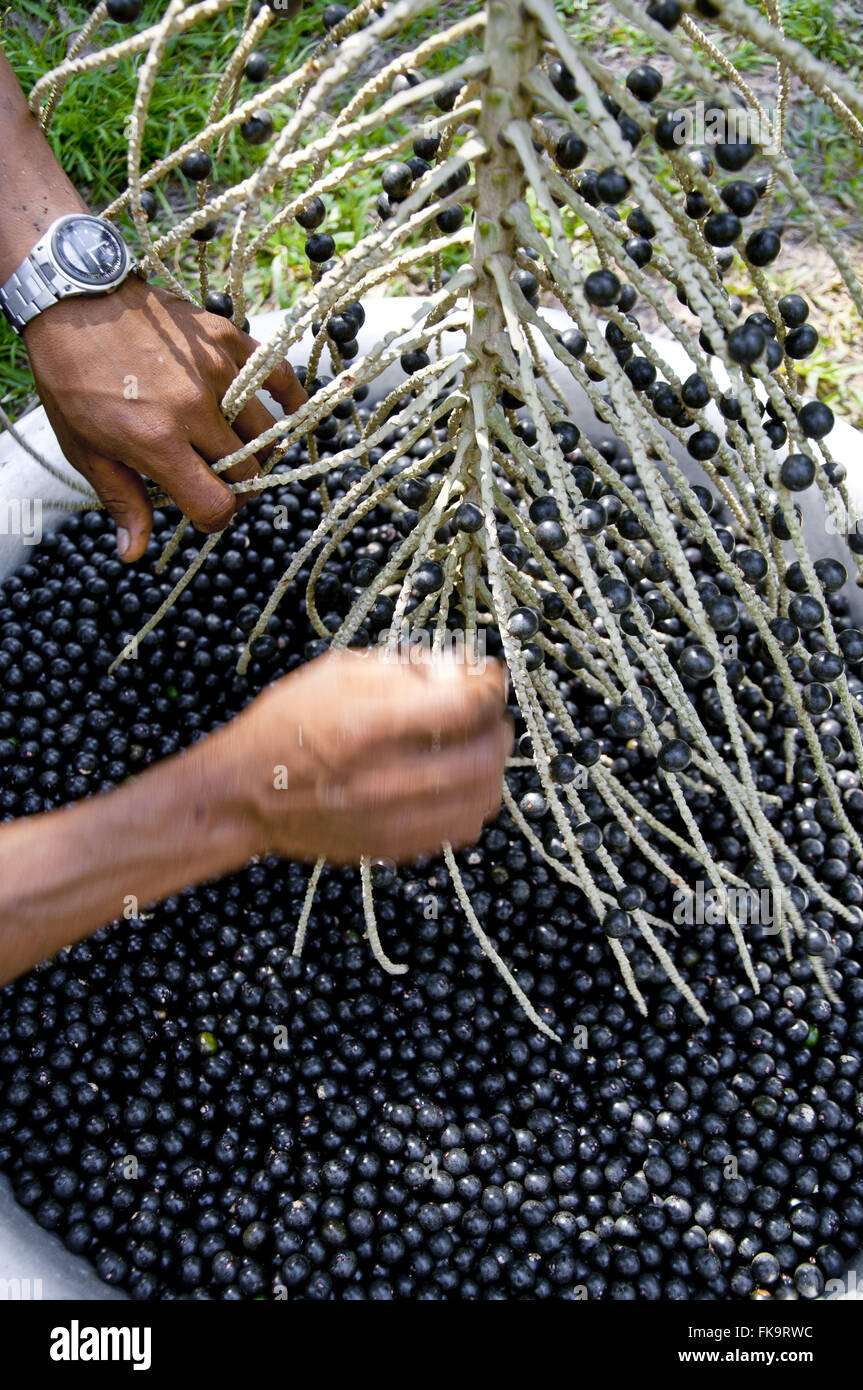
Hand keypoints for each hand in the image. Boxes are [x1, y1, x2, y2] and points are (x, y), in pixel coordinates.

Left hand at [22, 274, 306, 560]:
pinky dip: (289, 399)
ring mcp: (217, 371)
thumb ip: (122, 499)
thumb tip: (134, 551)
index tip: (204, 516)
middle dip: (236, 489)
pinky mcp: (226, 338)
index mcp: (158, 441)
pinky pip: (277, 375)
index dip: (213, 520)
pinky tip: (287, 414)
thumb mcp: (85, 448)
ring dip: (257, 451)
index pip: (215, 504)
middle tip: (217, 483)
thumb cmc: (72, 377)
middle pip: (247, 472)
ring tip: (238, 452)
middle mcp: (195, 409)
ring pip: (265, 432)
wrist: (73, 301)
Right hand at [214, 649, 513, 865]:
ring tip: (473, 745)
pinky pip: (465, 827)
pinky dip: (474, 798)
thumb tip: (465, 667)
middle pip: (486, 754)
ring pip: (485, 796)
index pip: (466, 706)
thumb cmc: (285, 726)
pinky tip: (455, 781)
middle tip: (485, 712)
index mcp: (369, 726)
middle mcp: (386, 778)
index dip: (490, 686)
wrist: (244, 797)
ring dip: (492, 765)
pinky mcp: (396, 847)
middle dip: (497, 725)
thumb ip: (406, 668)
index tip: (488, 676)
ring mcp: (394, 820)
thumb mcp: (339, 673)